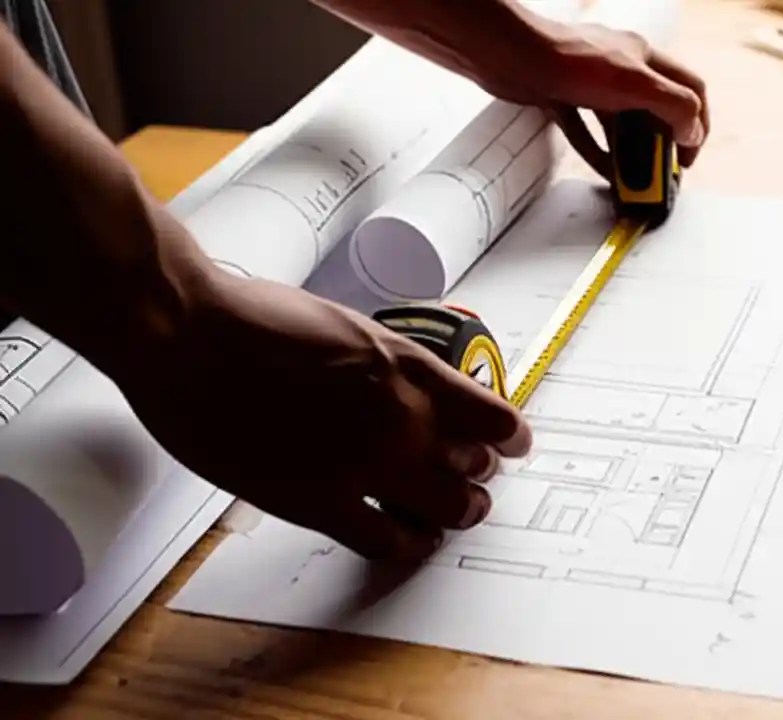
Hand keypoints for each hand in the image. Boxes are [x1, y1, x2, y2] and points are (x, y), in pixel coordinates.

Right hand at [115, 272, 531, 561]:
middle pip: (476, 466)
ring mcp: (364, 465)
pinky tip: (409, 541)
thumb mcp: (350, 327)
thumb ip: (390, 366)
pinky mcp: (319, 502)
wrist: (187, 335)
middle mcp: (400, 418)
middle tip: (479, 478)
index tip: (513, 444)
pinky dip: (407, 545)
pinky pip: (387, 541)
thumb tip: (413, 390)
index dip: (509, 437)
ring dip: (459, 511)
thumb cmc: (253, 319)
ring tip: (458, 511)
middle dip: (482, 473)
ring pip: (447, 508)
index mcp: (408, 368)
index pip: (494, 417)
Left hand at [497, 20, 711, 178]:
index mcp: (645, 57)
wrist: (510, 54)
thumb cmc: (569, 59)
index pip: (690, 88)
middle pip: (655, 108)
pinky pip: (587, 130)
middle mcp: (621, 67)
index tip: (690, 153)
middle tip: (661, 172)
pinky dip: (598, 152)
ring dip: (630, 152)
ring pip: (621, 123)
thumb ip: (674, 106)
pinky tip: (603, 172)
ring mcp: (591, 83)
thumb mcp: (636, 83)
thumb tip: (693, 133)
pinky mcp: (563, 96)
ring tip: (635, 180)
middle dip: (661, 143)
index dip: (698, 122)